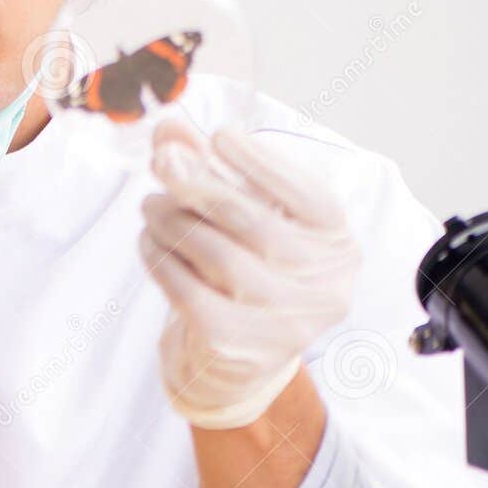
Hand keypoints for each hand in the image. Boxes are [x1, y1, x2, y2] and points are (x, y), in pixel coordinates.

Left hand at [139, 119, 360, 428]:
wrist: (237, 360)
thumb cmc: (247, 268)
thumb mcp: (243, 214)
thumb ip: (212, 167)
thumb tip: (169, 128)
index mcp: (338, 244)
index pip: (307, 196)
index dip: (263, 163)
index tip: (220, 135)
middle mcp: (324, 286)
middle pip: (256, 224)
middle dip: (202, 185)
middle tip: (163, 161)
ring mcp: (285, 322)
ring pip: (219, 258)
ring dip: (174, 221)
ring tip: (150, 204)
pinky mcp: (240, 346)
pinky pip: (190, 292)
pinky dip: (162, 259)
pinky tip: (149, 240)